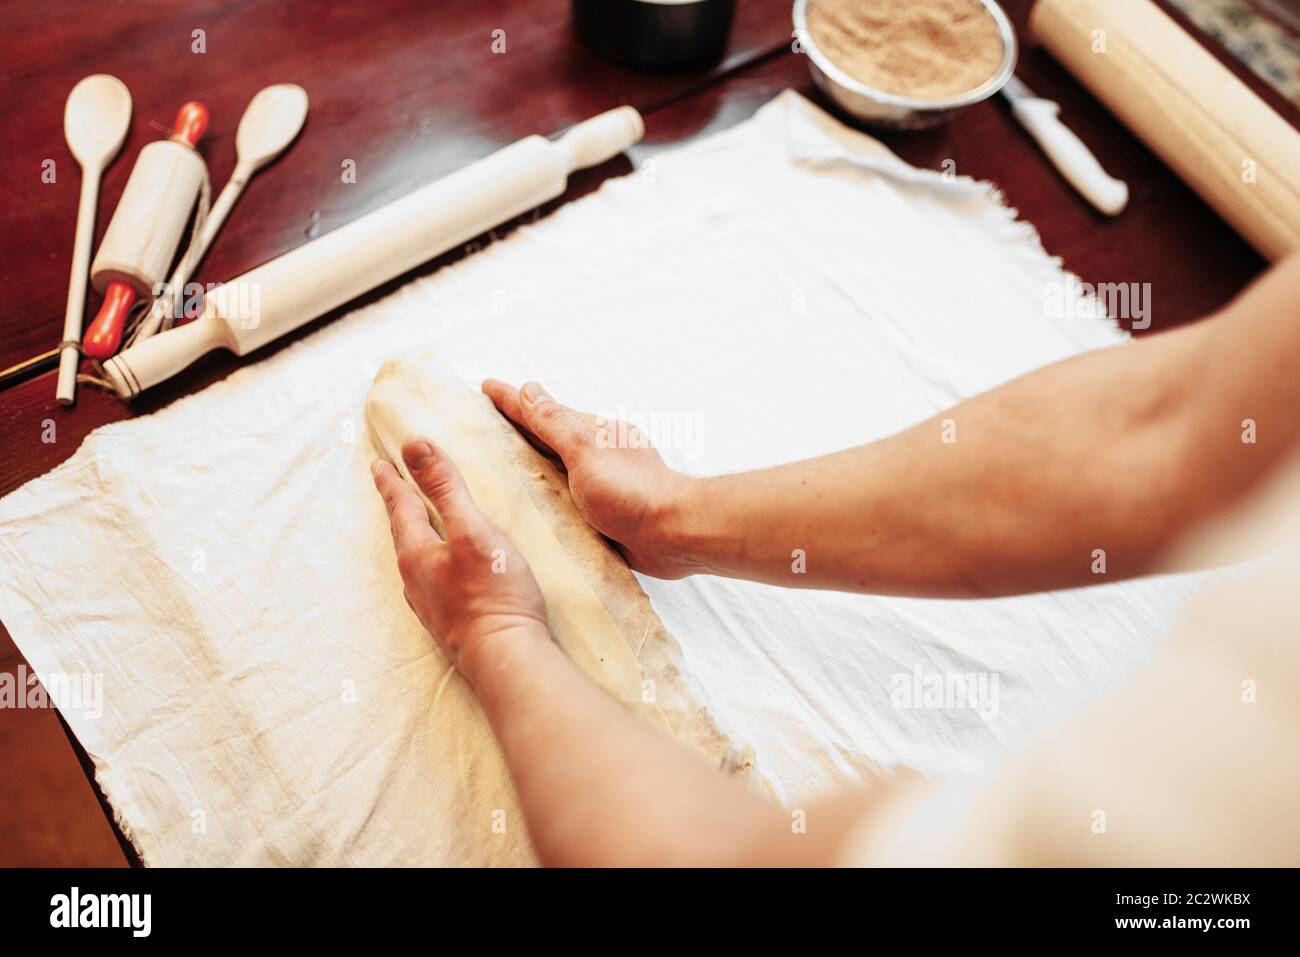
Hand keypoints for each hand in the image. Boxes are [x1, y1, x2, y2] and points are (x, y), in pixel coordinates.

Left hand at [372, 437, 548, 681]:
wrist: (506, 659)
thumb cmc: (493, 593)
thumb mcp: (472, 529)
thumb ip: (445, 489)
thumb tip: (413, 447)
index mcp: (417, 553)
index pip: (401, 507)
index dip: (392, 482)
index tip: (379, 464)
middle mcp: (415, 580)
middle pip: (403, 533)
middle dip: (399, 507)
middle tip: (393, 488)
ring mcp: (430, 605)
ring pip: (415, 560)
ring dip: (414, 536)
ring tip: (417, 525)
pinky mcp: (448, 623)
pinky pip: (431, 582)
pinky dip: (432, 562)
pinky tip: (444, 571)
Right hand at [482, 379, 700, 578]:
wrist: (670, 535)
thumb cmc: (630, 490)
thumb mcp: (585, 450)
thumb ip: (554, 423)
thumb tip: (529, 390)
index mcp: (588, 434)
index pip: (539, 412)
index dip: (510, 400)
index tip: (484, 386)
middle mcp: (591, 455)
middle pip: (544, 437)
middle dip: (515, 428)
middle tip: (484, 421)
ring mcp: (596, 483)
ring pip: (553, 467)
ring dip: (529, 461)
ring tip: (500, 460)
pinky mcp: (600, 513)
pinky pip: (563, 498)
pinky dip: (544, 495)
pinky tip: (531, 503)